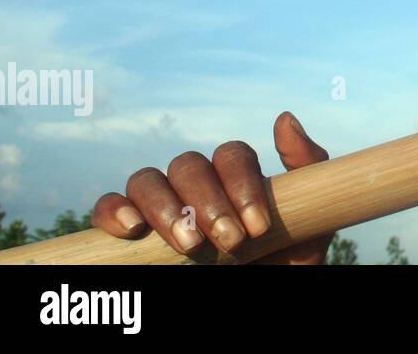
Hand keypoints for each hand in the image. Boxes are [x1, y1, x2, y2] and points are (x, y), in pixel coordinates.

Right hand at [91, 112, 332, 263]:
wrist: (257, 299)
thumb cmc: (283, 262)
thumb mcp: (308, 221)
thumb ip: (306, 168)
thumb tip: (283, 118)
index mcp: (235, 177)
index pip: (231, 155)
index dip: (242, 184)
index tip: (258, 226)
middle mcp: (196, 185)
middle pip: (188, 165)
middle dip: (208, 202)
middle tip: (230, 242)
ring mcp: (161, 205)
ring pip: (148, 180)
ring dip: (166, 207)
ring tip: (190, 245)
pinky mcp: (130, 234)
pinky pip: (109, 206)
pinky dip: (115, 210)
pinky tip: (132, 230)